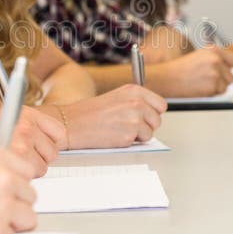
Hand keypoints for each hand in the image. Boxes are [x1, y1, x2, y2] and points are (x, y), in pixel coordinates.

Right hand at [0, 107, 64, 176]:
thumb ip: (27, 125)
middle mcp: (27, 127)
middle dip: (39, 159)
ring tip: (10, 166)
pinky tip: (6, 173)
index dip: (49, 143)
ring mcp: (23, 145)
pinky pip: (31, 179)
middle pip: (52, 153)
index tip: (42, 147)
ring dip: (30, 172)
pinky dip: (22, 181)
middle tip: (19, 159)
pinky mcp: (17, 163)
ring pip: (43, 168)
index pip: (58, 131)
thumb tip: (49, 138)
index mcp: (26, 114)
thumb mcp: (4, 118)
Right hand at [45, 84, 167, 149]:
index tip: (143, 117)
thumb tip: (153, 115)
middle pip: (157, 120)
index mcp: (134, 90)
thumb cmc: (90, 113)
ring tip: (119, 130)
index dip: (152, 114)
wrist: (71, 124)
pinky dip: (129, 143)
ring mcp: (134, 118)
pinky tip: (115, 136)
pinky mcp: (129, 134)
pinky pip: (139, 143)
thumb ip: (136, 102)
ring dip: (138, 136)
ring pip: (150, 133)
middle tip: (127, 126)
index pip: (160, 105)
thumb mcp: (117, 98)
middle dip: (146, 126)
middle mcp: (137, 102)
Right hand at [156, 47, 232, 96]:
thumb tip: (229, 67)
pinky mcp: (213, 86)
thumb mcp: (199, 56)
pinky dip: (212, 93)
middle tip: (206, 79)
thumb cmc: (180, 69)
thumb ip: (215, 59)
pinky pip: (220, 93)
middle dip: (222, 80)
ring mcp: (215, 73)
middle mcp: (216, 60)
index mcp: (213, 50)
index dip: (229, 68)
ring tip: (202, 83)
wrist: (167, 78)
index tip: (225, 71)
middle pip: (231, 75)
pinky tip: (200, 88)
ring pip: (226, 85)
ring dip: (217, 87)